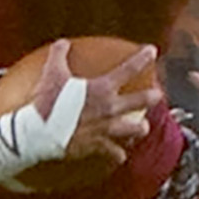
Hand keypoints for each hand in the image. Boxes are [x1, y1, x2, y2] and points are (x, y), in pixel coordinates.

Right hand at [29, 39, 161, 167]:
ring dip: (140, 128)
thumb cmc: (47, 101)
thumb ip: (59, 55)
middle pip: (141, 101)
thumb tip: (62, 43)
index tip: (152, 51)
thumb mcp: (51, 72)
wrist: (41, 132)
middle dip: (153, 97)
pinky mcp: (98, 146)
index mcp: (102, 88)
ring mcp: (106, 128)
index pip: (129, 69)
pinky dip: (117, 155)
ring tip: (143, 128)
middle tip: (157, 95)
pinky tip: (120, 156)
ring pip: (135, 129)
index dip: (143, 58)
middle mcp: (110, 108)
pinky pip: (114, 153)